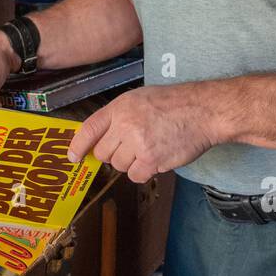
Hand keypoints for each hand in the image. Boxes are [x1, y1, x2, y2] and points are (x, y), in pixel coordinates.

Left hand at [67, 84, 216, 182]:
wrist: (202, 111)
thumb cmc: (174, 103)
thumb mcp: (139, 99)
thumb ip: (119, 117)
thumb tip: (102, 139)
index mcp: (120, 107)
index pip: (89, 129)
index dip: (78, 146)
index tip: (73, 157)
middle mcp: (124, 124)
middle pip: (103, 153)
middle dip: (115, 153)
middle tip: (132, 146)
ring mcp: (137, 143)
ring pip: (119, 166)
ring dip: (131, 163)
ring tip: (149, 148)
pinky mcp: (150, 160)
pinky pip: (135, 176)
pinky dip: (144, 172)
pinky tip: (156, 159)